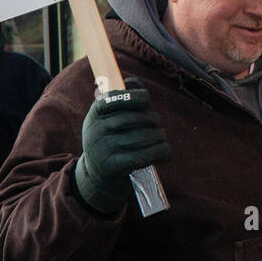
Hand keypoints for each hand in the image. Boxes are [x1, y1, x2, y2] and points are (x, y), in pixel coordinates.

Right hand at [74, 77, 170, 214]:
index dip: (136, 96)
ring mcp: (104, 149)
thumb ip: (121, 97)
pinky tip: (167, 152)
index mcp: (95, 113)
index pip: (116, 97)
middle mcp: (96, 130)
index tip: (145, 102)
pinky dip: (162, 152)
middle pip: (136, 117)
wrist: (97, 177)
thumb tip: (134, 82)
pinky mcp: (114, 167)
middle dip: (152, 120)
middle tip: (156, 125)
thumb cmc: (109, 140)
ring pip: (145, 136)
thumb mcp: (107, 119)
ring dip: (159, 136)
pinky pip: (146, 155)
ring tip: (160, 137)